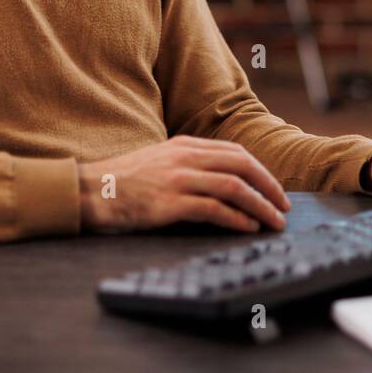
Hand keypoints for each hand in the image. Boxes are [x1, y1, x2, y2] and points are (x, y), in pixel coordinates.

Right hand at [77, 135, 290, 233]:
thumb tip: (219, 184)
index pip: (234, 151)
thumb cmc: (121, 183)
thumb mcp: (158, 162)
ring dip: (260, 204)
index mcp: (183, 145)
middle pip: (241, 164)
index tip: (274, 188)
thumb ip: (186, 166)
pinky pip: (214, 208)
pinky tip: (248, 227)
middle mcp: (184, 157)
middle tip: (283, 206)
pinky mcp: (169, 202)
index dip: (260, 170)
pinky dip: (236, 218)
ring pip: (234, 186)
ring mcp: (177, 178)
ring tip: (274, 221)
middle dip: (268, 185)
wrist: (88, 192)